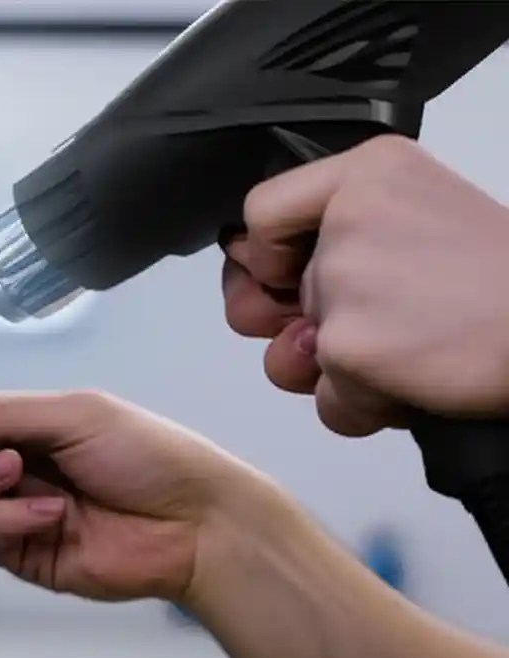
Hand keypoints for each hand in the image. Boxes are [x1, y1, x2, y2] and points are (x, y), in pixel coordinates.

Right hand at [0, 391, 275, 602]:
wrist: (198, 523)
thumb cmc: (147, 454)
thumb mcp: (75, 415)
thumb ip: (2, 413)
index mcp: (27, 428)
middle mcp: (16, 470)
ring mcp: (18, 515)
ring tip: (15, 474)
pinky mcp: (26, 557)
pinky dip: (7, 523)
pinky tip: (50, 514)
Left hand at [223, 135, 508, 436]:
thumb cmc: (504, 284)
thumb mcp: (421, 223)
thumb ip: (331, 249)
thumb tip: (250, 302)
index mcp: (367, 173)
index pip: (262, 214)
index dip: (272, 259)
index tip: (303, 277)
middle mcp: (347, 218)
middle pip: (278, 297)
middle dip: (318, 331)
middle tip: (391, 328)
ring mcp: (344, 283)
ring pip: (297, 357)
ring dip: (342, 374)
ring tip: (414, 355)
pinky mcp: (350, 344)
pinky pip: (330, 402)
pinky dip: (371, 410)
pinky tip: (424, 384)